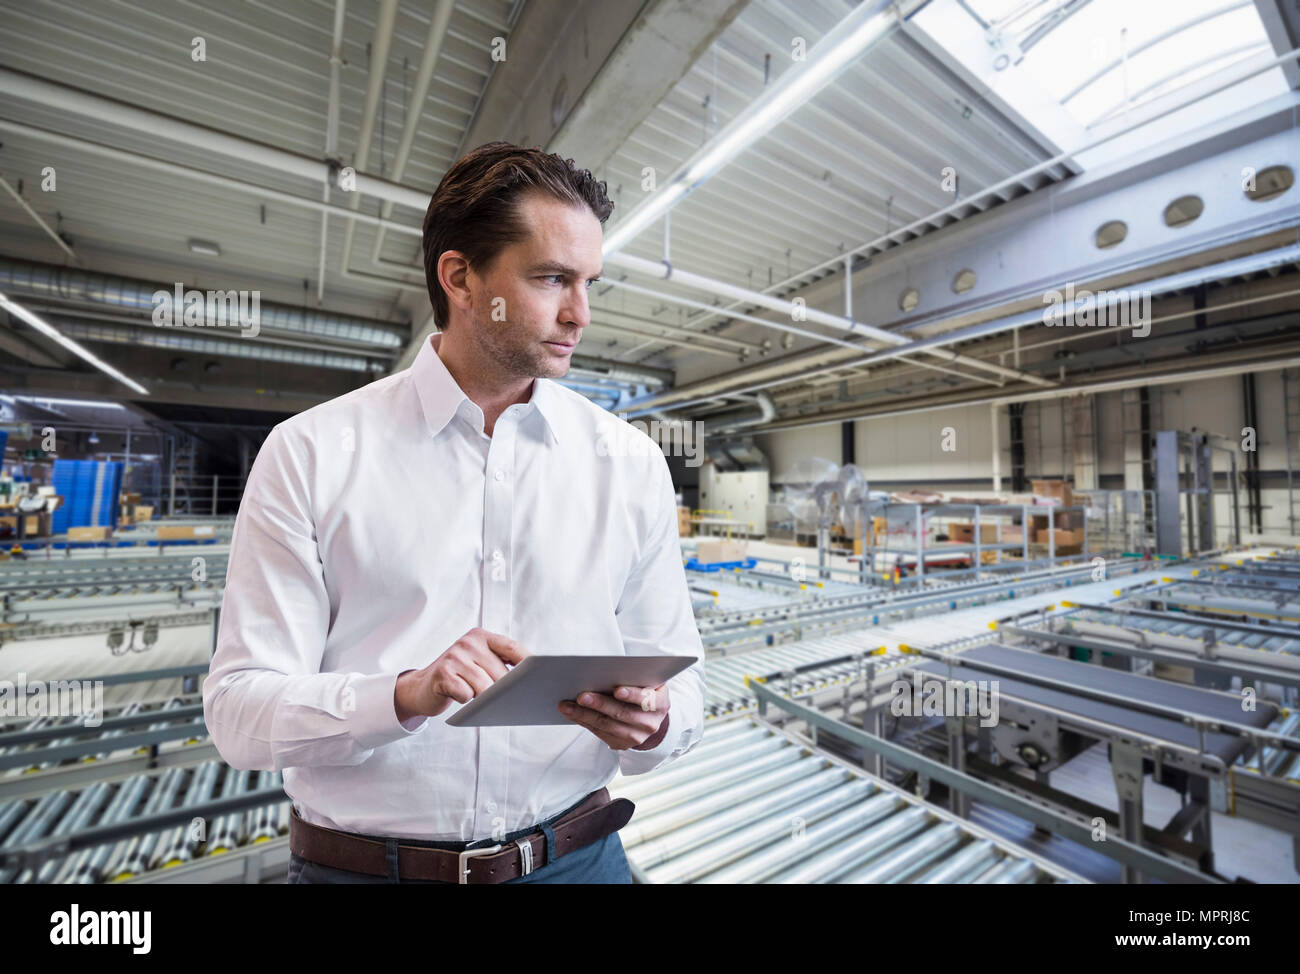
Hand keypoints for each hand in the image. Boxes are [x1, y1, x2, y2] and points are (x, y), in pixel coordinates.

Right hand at [394, 628, 527, 720]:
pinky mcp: (443, 674)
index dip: (529, 663)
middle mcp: (469, 642)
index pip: (512, 648)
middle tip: (509, 702)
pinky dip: (466, 701)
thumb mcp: (480, 664)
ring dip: (485, 699)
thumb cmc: (460, 678)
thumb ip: (500, 666)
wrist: (422, 687)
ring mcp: (455, 656)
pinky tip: (459, 695)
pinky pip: (467, 695)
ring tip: (477, 697)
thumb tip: (529, 682)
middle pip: (501, 673)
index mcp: (482, 637)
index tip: (541, 677)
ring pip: (485, 687)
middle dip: (506, 691)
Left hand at [557, 683, 669, 750]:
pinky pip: (600, 733)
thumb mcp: (647, 682)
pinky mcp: (622, 744)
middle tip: (581, 696)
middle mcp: (650, 723)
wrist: (649, 717)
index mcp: (660, 703)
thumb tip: (607, 669)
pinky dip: (583, 722)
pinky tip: (571, 713)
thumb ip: (635, 677)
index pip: (647, 699)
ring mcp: (637, 737)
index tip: (617, 690)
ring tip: (567, 706)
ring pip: (607, 725)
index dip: (632, 695)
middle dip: (600, 704)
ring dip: (584, 715)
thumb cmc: (644, 692)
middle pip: (622, 713)